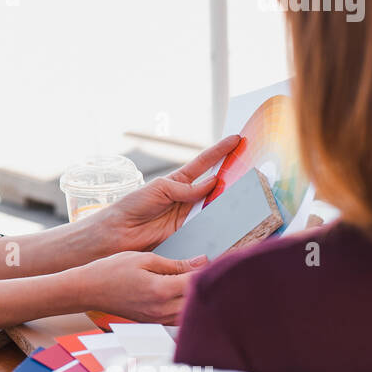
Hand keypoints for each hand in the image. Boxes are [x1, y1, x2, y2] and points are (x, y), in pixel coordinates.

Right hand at [77, 250, 206, 323]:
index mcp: (161, 290)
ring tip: (206, 282)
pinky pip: (180, 318)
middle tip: (219, 271)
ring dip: (200, 298)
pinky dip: (188, 307)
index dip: (212, 270)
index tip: (221, 259)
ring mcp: (158, 319)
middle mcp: (162, 309)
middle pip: (199, 300)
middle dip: (210, 285)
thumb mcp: (143, 259)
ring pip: (192, 312)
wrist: (88, 290)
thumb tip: (201, 261)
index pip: (198, 282)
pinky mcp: (154, 322)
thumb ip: (175, 263)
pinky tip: (189, 295)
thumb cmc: (111, 271)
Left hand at [94, 135, 241, 253]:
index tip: (237, 139)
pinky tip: (233, 222)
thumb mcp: (159, 189)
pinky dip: (219, 225)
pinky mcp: (188, 233)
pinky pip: (208, 228)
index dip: (220, 151)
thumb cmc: (133, 205)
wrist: (119, 232)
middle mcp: (187, 197)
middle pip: (216, 185)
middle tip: (252, 169)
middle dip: (233, 177)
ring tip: (249, 194)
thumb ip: (185, 188)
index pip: (204, 163)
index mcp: (179, 181)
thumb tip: (212, 184)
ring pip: (216, 207)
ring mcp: (189, 215)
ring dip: (229, 203)